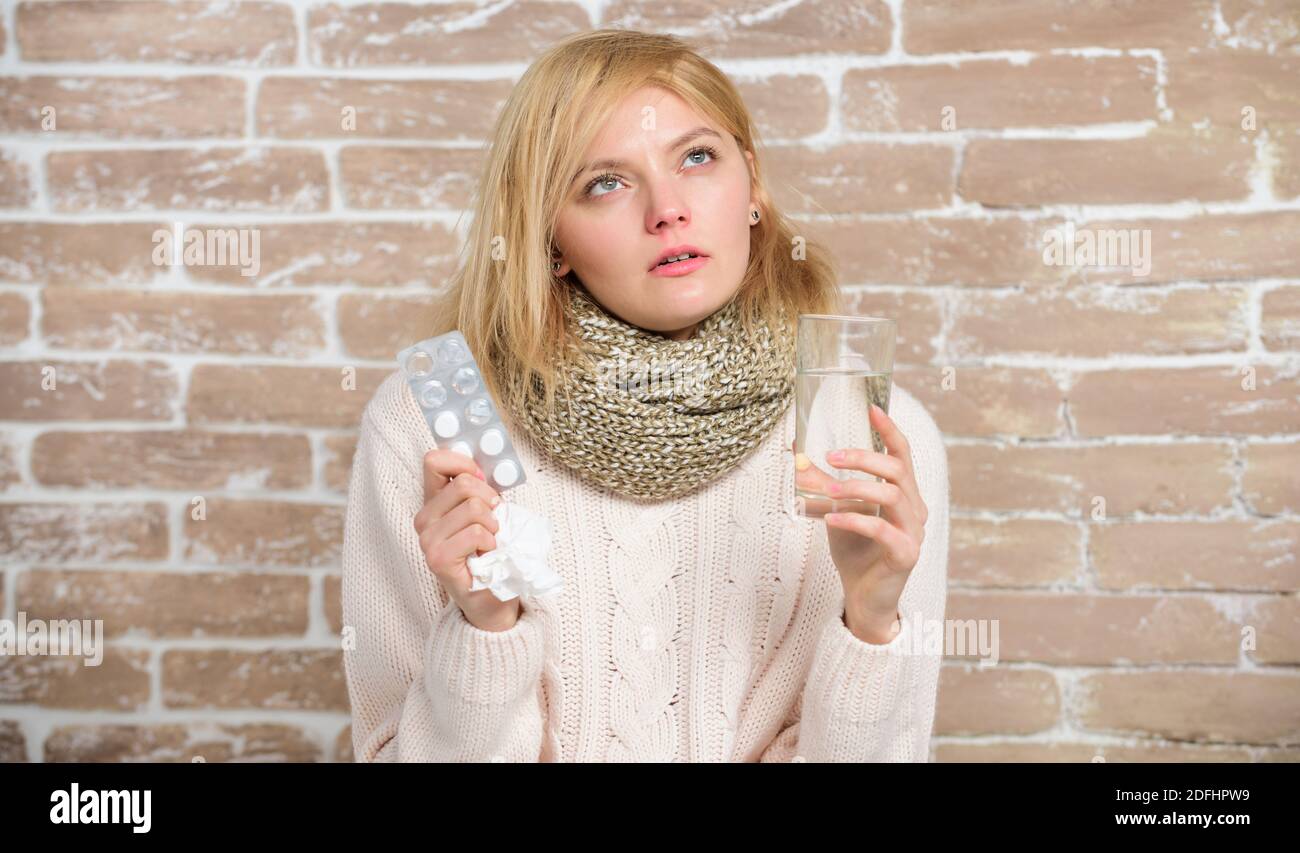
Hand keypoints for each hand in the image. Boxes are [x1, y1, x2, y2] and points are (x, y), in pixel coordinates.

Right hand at [414, 449, 518, 631]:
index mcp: (433, 503)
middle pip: (463, 484)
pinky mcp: (438, 559)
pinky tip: (486, 556)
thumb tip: (488, 467)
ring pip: (473, 508)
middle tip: (493, 522)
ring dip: (493, 525)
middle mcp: (424, 519)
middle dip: (490, 500)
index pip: (434, 462)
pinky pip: (476, 533)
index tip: (481, 480)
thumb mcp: (487, 513)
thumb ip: (481, 489)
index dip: (463, 464)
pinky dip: (491, 542)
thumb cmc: (491, 553)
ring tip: (489, 542)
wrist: (492, 598)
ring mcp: (428, 540)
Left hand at [793, 405, 928, 641]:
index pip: (902, 454)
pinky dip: (854, 520)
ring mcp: (914, 532)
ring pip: (892, 496)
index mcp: (904, 493)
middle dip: (863, 458)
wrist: (865, 598)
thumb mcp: (836, 510)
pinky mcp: (905, 555)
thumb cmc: (856, 551)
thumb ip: (822, 484)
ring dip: (857, 488)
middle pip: (898, 469)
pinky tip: (830, 519)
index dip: (889, 430)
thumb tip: (797, 453)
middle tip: (831, 457)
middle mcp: (915, 508)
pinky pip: (882, 530)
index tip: (872, 408)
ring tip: (828, 491)